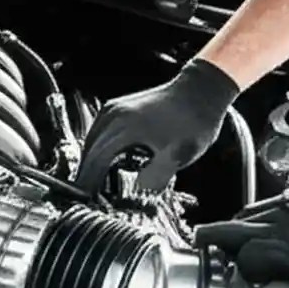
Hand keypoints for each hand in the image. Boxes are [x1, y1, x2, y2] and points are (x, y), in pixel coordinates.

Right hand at [75, 59, 239, 192]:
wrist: (202, 91)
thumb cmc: (194, 121)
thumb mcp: (180, 155)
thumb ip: (156, 176)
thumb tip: (137, 189)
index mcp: (126, 128)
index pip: (97, 160)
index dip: (90, 181)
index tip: (88, 197)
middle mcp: (115, 115)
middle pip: (90, 149)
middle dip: (86, 172)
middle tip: (86, 192)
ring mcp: (116, 107)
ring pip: (92, 138)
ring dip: (90, 158)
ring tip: (90, 177)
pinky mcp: (120, 105)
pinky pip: (99, 128)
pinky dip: (96, 144)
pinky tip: (102, 154)